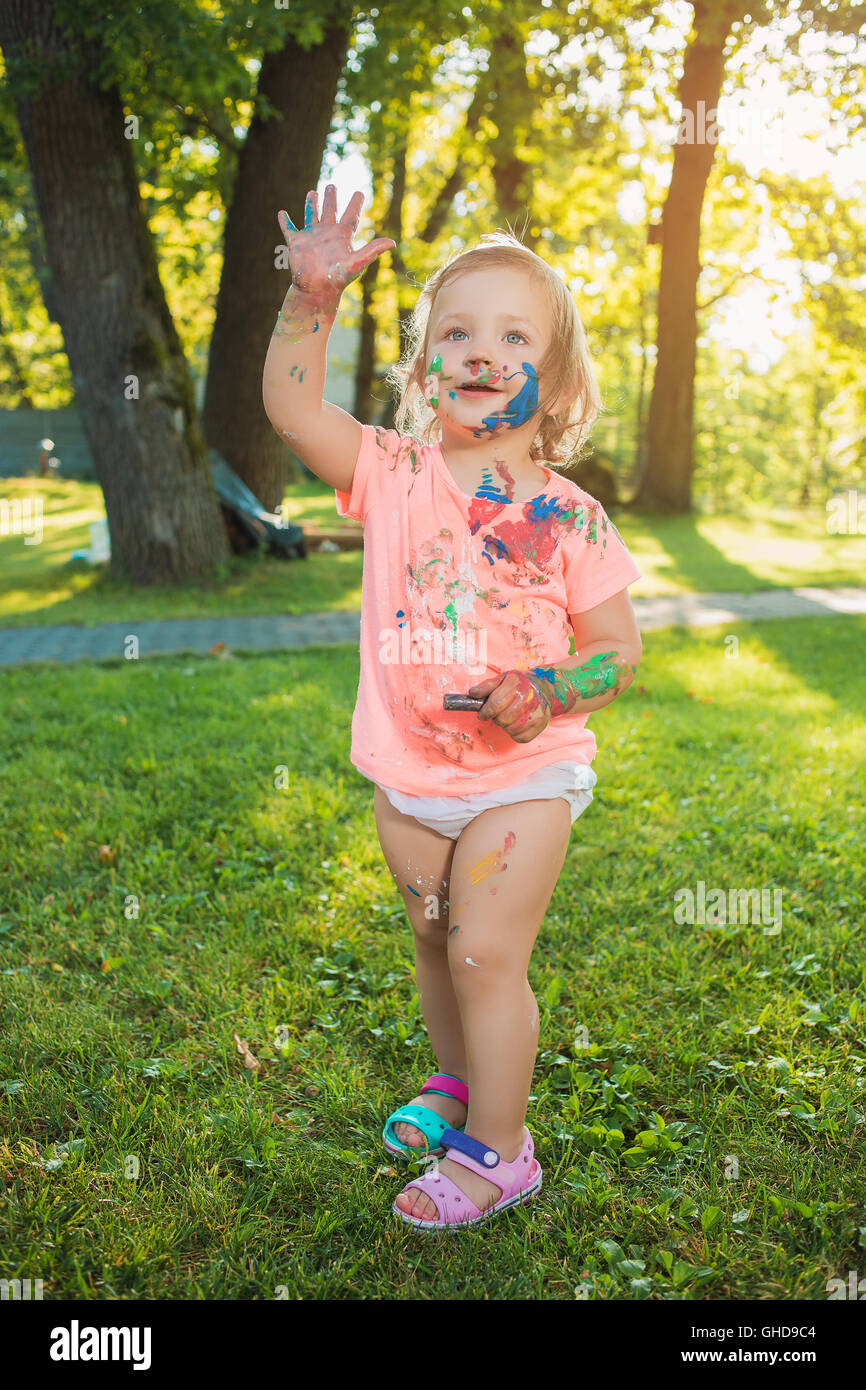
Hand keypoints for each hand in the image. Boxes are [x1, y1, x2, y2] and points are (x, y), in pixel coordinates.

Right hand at [277, 184, 395, 306]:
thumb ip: (373, 250)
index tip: (359, 192)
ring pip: (311, 215)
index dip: (355, 203)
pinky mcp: (296, 243)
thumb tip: (393, 243)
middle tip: (332, 185)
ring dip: (311, 204)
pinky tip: (282, 214)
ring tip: (312, 192)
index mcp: (342, 236)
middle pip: (330, 211)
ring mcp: (311, 237)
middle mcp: (327, 234)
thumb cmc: (338, 279)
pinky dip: (285, 222)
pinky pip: (289, 229)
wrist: (316, 290)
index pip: (351, 215)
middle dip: (331, 198)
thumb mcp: (357, 262)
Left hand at [466, 670, 552, 742]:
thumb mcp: (502, 679)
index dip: (485, 712)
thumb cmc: (519, 684)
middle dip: (496, 719)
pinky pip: (521, 737)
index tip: (483, 714)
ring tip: (508, 717)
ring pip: (511, 729)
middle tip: (498, 714)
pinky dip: (515, 734)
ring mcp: (537, 712)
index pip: (496, 704)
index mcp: (516, 685)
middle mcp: (528, 698)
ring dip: (505, 726)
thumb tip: (472, 693)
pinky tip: (516, 723)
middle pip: (503, 719)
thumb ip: (486, 686)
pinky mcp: (540, 724)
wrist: (544, 687)